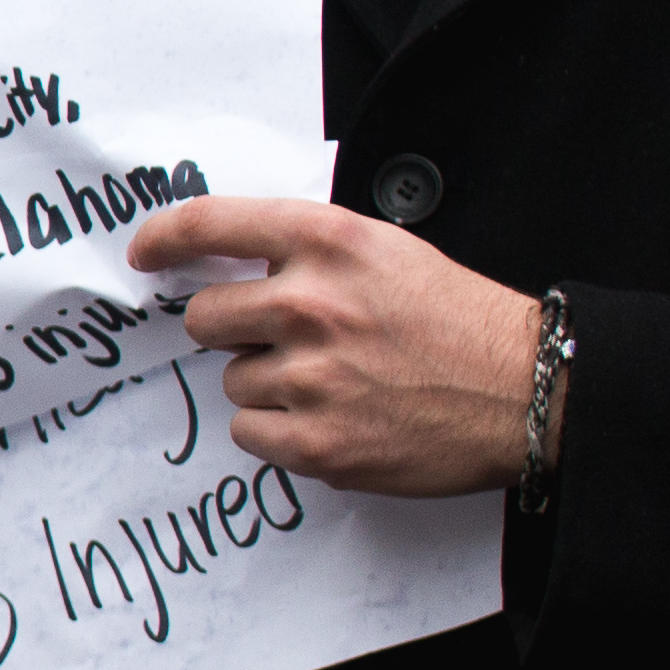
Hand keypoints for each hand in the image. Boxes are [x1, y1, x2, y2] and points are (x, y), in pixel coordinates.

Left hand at [123, 195, 542, 497]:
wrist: (525, 389)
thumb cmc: (458, 319)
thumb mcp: (386, 251)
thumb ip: (310, 253)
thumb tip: (235, 265)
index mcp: (328, 243)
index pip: (212, 225)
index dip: (164, 239)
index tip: (144, 255)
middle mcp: (311, 304)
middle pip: (206, 319)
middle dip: (234, 332)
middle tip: (288, 342)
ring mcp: (312, 378)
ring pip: (233, 382)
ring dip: (269, 385)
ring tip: (337, 383)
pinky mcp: (318, 443)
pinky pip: (251, 434)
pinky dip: (282, 432)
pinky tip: (335, 419)